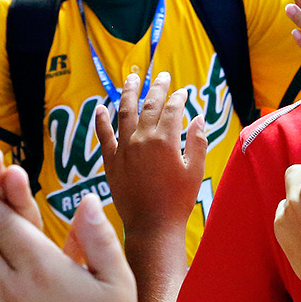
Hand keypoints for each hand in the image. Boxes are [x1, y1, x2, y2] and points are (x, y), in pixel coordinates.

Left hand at [94, 73, 207, 238]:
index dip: (179, 98)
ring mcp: (124, 149)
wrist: (152, 226)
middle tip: (162, 76)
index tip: (183, 93)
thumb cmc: (177, 201)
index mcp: (165, 140)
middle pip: (150, 105)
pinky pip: (104, 136)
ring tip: (132, 78)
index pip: (173, 110)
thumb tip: (199, 118)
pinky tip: (101, 108)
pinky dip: (102, 120)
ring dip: (129, 93)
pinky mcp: (112, 161)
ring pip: (125, 113)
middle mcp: (142, 139)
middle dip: (157, 88)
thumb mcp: (195, 171)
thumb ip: (197, 142)